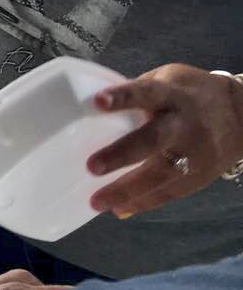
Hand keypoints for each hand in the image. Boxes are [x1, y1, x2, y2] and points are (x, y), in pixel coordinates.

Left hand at [87, 65, 242, 217]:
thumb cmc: (190, 93)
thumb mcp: (166, 80)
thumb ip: (135, 92)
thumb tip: (88, 105)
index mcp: (172, 95)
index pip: (146, 92)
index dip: (123, 97)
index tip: (98, 102)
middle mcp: (184, 124)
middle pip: (154, 140)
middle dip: (122, 154)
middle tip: (91, 167)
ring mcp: (195, 153)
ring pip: (162, 174)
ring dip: (129, 190)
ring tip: (98, 202)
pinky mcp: (201, 176)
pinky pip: (171, 192)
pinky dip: (144, 202)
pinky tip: (119, 209)